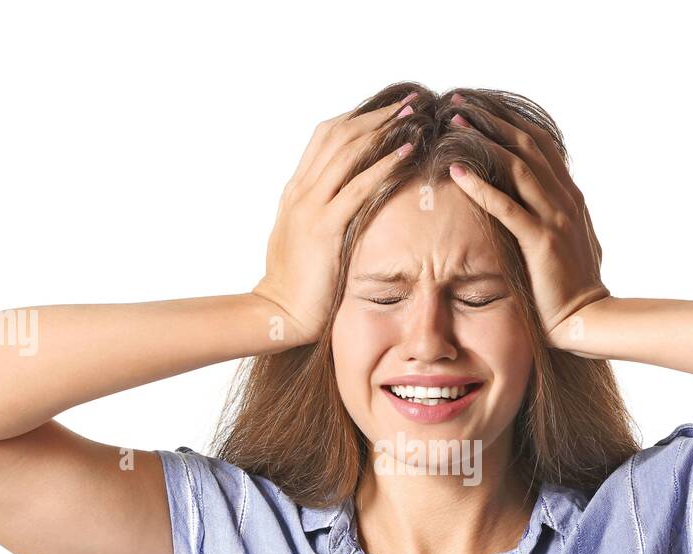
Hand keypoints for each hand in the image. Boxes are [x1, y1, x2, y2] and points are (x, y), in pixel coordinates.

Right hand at [252, 95, 418, 343]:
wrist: (278, 312)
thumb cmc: (295, 284)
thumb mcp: (303, 239)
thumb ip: (319, 216)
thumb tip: (343, 207)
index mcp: (297, 191)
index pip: (326, 137)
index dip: (358, 118)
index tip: (389, 109)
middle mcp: (301, 191)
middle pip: (339, 134)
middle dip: (377, 115)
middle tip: (410, 102)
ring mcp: (310, 207)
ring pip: (347, 152)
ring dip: (384, 129)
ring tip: (414, 116)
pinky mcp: (324, 228)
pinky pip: (357, 188)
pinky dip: (384, 166)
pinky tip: (407, 152)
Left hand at [444, 96, 609, 347]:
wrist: (587, 319)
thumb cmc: (573, 287)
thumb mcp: (570, 241)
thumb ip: (556, 217)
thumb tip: (542, 204)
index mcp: (570, 196)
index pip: (540, 144)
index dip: (509, 120)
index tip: (479, 106)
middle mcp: (564, 199)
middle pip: (526, 144)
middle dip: (490, 118)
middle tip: (458, 101)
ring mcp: (554, 218)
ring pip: (517, 165)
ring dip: (483, 139)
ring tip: (452, 122)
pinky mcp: (540, 241)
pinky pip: (506, 206)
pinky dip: (480, 185)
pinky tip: (455, 171)